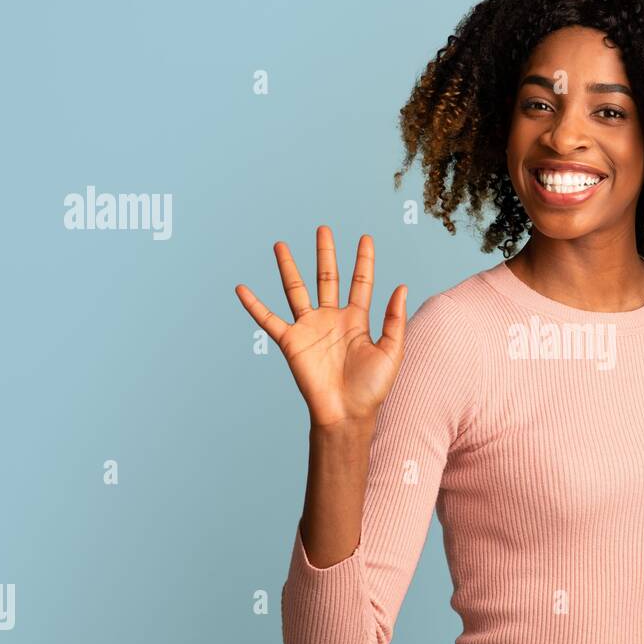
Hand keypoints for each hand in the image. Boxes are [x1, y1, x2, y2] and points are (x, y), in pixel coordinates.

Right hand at [235, 228, 406, 428]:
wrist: (347, 414)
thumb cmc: (372, 388)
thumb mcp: (391, 351)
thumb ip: (394, 320)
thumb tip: (401, 286)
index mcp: (357, 320)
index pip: (361, 282)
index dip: (364, 260)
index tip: (366, 237)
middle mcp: (331, 319)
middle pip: (327, 277)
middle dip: (326, 254)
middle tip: (324, 228)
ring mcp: (310, 328)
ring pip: (296, 290)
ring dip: (288, 267)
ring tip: (280, 244)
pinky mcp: (291, 342)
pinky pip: (269, 320)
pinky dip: (254, 305)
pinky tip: (242, 289)